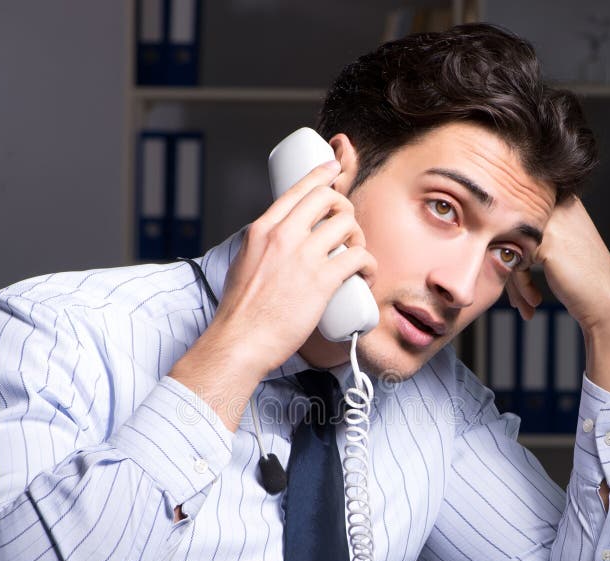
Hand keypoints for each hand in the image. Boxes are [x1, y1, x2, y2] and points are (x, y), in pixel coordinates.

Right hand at [211, 159, 375, 375]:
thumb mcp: (242, 263)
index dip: (322, 175)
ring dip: (359, 238)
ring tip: (356, 257)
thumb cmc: (240, 312)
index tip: (334, 169)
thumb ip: (260, 247)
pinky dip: (369, 265)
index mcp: (262, 230)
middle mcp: (283, 236)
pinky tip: (365, 275)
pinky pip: (359, 258)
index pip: (298, 189)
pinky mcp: (321, 281)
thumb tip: (275, 245)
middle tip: (346, 232)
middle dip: (344, 209)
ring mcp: (303, 257)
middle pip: (328, 199)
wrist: (241, 340)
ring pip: (347, 225)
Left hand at [505, 197, 609, 396]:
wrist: (606, 303)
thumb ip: (530, 235)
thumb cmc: (581, 280)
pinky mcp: (545, 243)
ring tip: (522, 305)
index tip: (517, 285)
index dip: (513, 256)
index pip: (517, 225)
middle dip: (510, 273)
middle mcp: (556, 205)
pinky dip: (521, 286)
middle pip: (512, 237)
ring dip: (514, 283)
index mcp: (561, 200)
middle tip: (517, 300)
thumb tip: (489, 238)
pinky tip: (533, 303)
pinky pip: (515, 263)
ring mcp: (551, 223)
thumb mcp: (556, 248)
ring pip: (511, 250)